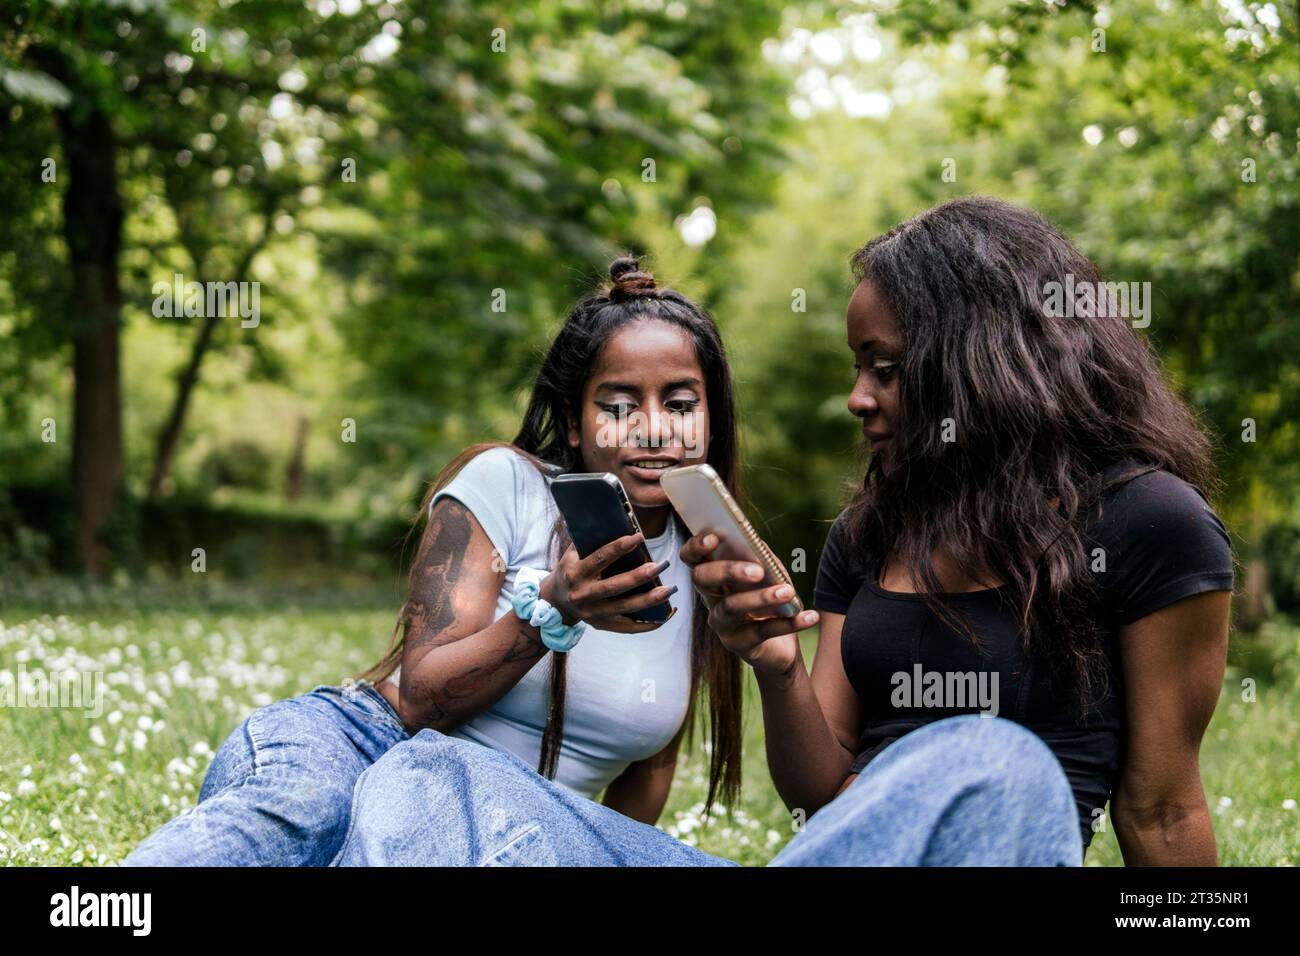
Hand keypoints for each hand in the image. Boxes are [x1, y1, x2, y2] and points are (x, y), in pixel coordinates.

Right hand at [541, 533, 677, 633]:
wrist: (554, 603)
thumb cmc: (570, 570)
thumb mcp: (571, 554)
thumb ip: (588, 538)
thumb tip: (609, 515)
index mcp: (575, 572)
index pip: (599, 558)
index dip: (619, 548)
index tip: (639, 537)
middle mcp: (583, 594)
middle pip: (615, 587)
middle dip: (639, 576)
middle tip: (660, 565)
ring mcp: (593, 613)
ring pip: (625, 608)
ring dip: (649, 600)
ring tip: (669, 590)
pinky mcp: (602, 625)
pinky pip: (628, 628)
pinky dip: (648, 624)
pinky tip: (666, 614)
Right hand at [680, 532, 819, 676]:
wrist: (781, 648)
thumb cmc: (771, 602)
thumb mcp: (768, 575)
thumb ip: (761, 557)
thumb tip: (756, 545)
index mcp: (714, 577)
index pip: (692, 558)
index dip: (697, 547)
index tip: (714, 537)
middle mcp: (711, 599)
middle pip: (702, 579)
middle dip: (728, 570)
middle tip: (757, 570)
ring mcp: (722, 624)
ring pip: (731, 607)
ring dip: (761, 598)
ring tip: (788, 592)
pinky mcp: (739, 645)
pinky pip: (762, 632)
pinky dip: (789, 623)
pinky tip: (810, 616)